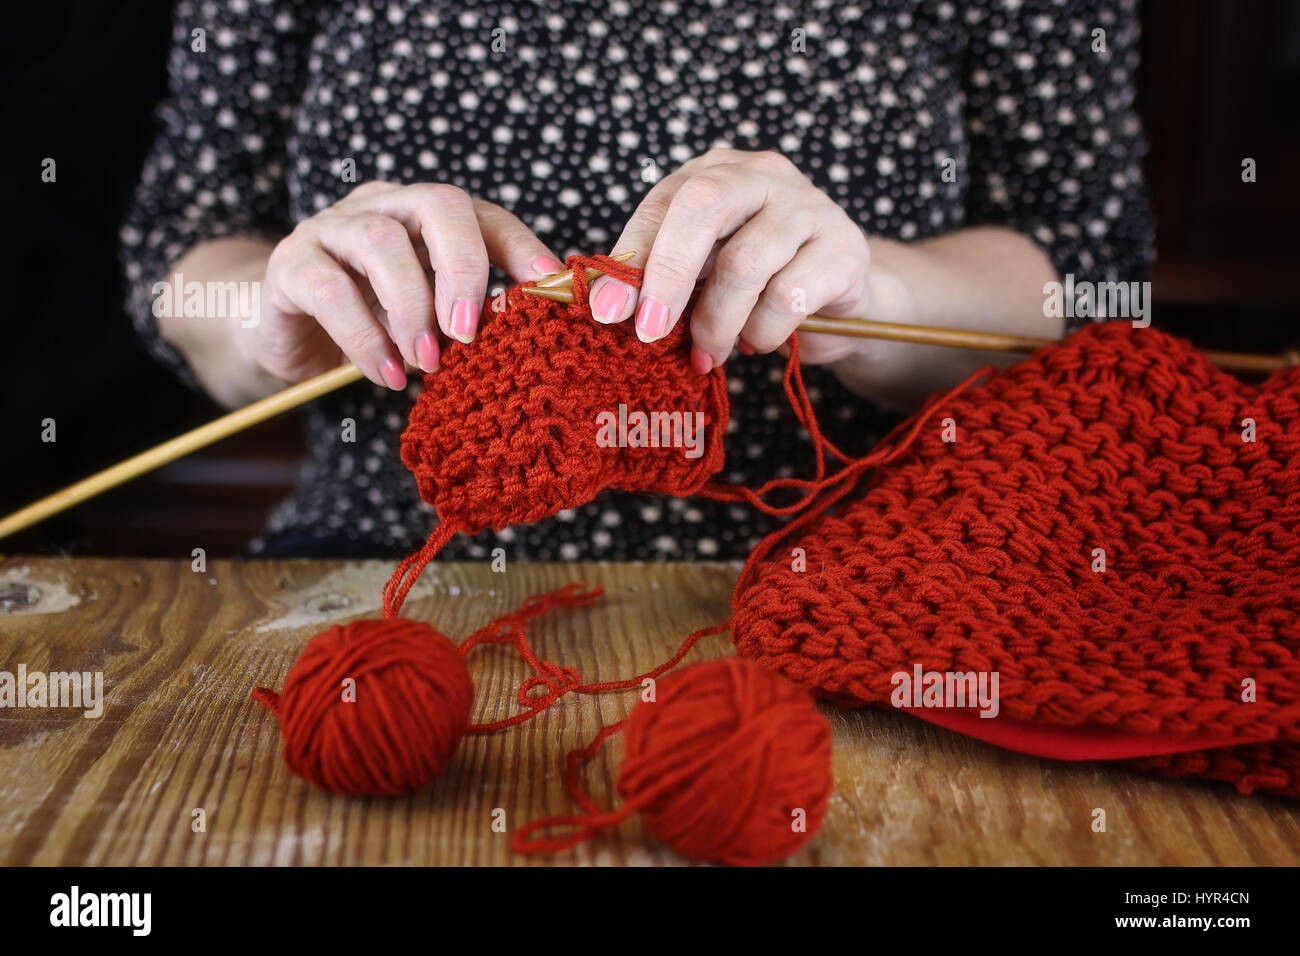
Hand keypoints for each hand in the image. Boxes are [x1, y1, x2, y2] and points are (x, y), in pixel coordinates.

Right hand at [250, 180, 563, 389]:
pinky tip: (385, 374)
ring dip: (412, 308)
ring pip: (379, 242)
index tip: (550, 283)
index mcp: (425, 216)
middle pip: (436, 204)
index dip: (520, 244)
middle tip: (469, 329)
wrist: (286, 333)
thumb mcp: (429, 318)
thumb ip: (467, 315)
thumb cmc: (374, 322)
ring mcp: (331, 228)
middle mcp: (382, 207)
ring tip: (427, 363)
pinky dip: (364, 337)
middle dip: (464, 266)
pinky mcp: (290, 265)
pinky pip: (329, 289)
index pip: (484, 214)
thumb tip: (530, 338)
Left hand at [585, 149, 885, 373]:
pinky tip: (759, 341)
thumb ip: (658, 278)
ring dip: (718, 322)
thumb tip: (607, 304)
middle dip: (668, 276)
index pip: (663, 203)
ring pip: (745, 264)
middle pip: (705, 205)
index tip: (609, 310)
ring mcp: (809, 206)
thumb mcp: (701, 274)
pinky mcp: (844, 247)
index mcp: (715, 173)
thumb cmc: (756, 282)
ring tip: (711, 351)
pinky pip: (788, 298)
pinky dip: (763, 332)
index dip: (631, 257)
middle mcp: (762, 176)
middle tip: (650, 332)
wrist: (839, 297)